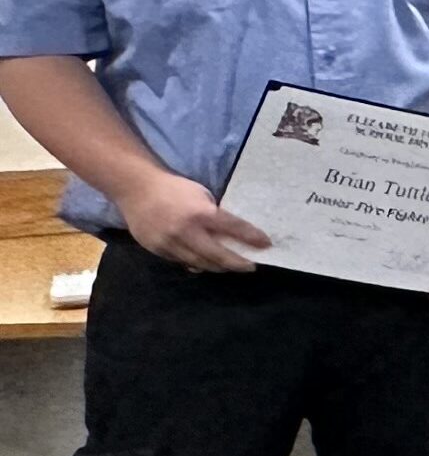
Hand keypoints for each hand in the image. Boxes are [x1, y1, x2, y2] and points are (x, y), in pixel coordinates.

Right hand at [116, 174, 267, 272]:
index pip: (233, 228)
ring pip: (199, 263)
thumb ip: (213, 214)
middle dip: (236, 263)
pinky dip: (195, 263)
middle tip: (250, 266)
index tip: (266, 245)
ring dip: (218, 267)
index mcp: (201, 213)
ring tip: (230, 267)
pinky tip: (205, 263)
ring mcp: (169, 242)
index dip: (252, 238)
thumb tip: (231, 233)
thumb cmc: (173, 188)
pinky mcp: (157, 249)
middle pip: (218, 255)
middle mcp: (186, 231)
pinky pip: (181, 261)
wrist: (135, 188)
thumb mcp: (200, 194)